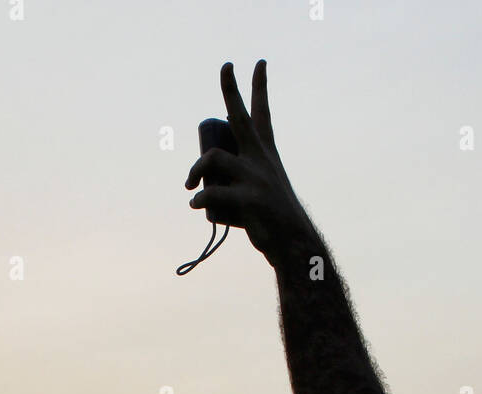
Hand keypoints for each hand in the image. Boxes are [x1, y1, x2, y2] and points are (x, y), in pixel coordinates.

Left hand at [185, 61, 314, 264]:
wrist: (292, 243)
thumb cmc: (270, 218)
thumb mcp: (259, 190)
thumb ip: (238, 179)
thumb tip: (207, 175)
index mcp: (266, 153)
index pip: (262, 113)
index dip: (259, 87)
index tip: (259, 62)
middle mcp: (261, 159)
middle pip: (241, 116)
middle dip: (232, 88)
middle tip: (226, 66)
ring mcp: (256, 177)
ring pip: (214, 157)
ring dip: (195, 169)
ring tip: (189, 185)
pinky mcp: (249, 199)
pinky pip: (213, 192)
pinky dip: (199, 198)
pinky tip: (195, 204)